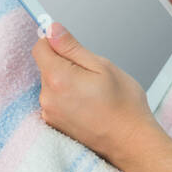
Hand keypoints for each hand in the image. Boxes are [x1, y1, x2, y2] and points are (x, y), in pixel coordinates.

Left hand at [31, 22, 159, 165]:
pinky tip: (89, 104)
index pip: (40, 48)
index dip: (53, 40)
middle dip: (65, 63)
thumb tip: (52, 29)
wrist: (131, 142)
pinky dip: (69, 98)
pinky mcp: (54, 124)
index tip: (68, 42)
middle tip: (93, 73)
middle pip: (47, 67)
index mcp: (58, 78)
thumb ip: (72, 47)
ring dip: (68, 82)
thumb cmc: (123, 105)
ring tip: (94, 92)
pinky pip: (56, 100)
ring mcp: (49, 113)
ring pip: (52, 84)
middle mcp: (47, 97)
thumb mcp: (103, 66)